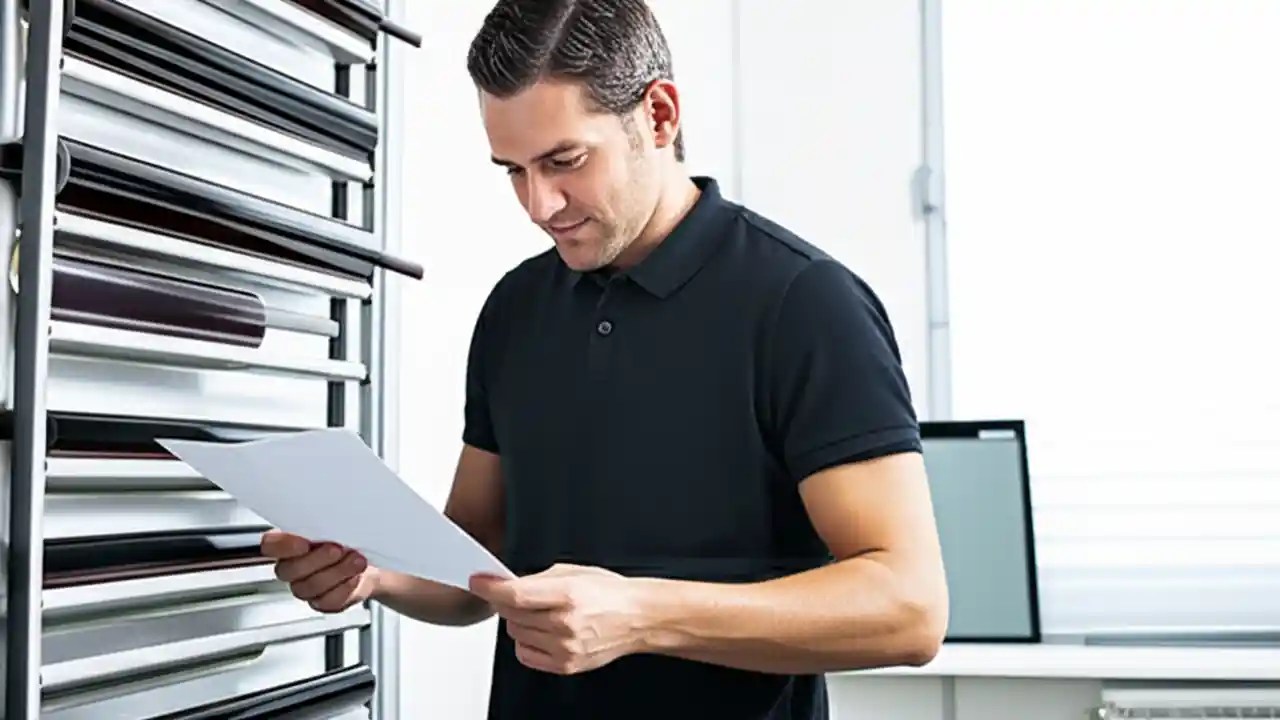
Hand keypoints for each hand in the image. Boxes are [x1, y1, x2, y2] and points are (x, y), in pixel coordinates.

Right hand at [261, 529, 378, 612]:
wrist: (366, 560)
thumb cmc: (344, 539)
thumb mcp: (333, 526)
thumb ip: (322, 525)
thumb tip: (326, 519)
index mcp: (287, 545)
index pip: (270, 546)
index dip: (283, 546)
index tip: (304, 543)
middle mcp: (292, 569)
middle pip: (290, 570)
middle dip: (317, 559)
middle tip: (337, 549)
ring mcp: (305, 588)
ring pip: (312, 586)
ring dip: (337, 571)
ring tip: (356, 559)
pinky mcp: (323, 602)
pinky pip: (329, 600)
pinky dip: (345, 587)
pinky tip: (355, 575)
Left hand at [468, 563, 649, 674]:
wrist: (638, 618)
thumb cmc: (609, 593)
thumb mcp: (575, 572)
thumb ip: (539, 579)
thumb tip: (508, 583)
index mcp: (568, 595)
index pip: (516, 594)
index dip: (491, 588)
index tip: (477, 581)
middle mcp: (566, 623)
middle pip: (511, 615)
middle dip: (506, 602)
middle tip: (515, 595)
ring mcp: (565, 647)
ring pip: (515, 633)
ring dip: (518, 621)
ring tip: (538, 613)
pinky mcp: (566, 665)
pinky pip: (525, 654)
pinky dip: (526, 641)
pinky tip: (540, 631)